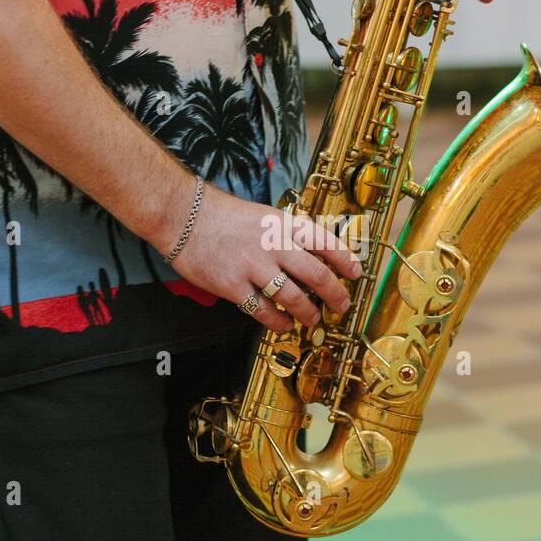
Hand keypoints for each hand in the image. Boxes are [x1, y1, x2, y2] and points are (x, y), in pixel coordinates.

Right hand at [171, 185, 363, 334]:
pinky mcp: (233, 286)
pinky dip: (277, 322)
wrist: (183, 216)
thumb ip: (287, 234)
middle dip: (335, 294)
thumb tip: (314, 256)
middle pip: (316, 274)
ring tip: (313, 320)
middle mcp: (273, 244)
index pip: (325, 242)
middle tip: (342, 306)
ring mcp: (253, 266)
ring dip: (308, 313)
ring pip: (293, 297)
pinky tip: (283, 325)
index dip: (345, 260)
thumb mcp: (264, 215)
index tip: (356, 273)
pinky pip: (263, 311)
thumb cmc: (223, 216)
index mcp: (283, 224)